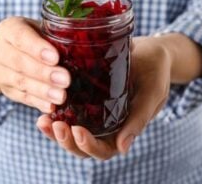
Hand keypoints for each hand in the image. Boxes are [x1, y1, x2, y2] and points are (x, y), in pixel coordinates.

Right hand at [0, 17, 69, 114]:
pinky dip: (37, 102)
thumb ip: (56, 33)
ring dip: (42, 91)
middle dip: (44, 73)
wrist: (8, 50)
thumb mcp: (42, 27)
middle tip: (66, 80)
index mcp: (9, 28)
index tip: (55, 58)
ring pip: (20, 82)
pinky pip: (21, 97)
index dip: (37, 48)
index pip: (21, 37)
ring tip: (61, 96)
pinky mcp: (6, 89)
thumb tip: (82, 42)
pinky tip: (51, 106)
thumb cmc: (35, 34)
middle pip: (19, 62)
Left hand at [36, 33, 201, 160]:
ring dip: (56, 131)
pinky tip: (45, 107)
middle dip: (66, 140)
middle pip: (82, 146)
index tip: (77, 131)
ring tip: (44, 120)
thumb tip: (123, 148)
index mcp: (125, 131)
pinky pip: (70, 112)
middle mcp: (108, 128)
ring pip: (72, 132)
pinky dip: (56, 113)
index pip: (103, 150)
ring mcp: (96, 115)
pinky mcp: (87, 99)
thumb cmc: (156, 72)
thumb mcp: (153, 93)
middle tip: (55, 124)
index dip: (88, 145)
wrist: (152, 51)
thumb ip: (139, 118)